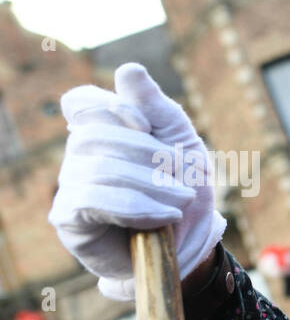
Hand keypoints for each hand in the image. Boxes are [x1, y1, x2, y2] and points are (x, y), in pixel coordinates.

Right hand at [49, 63, 224, 301]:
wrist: (190, 249)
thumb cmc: (185, 193)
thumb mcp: (184, 146)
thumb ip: (159, 109)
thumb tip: (129, 70)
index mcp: (100, 130)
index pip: (83, 102)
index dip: (119, 111)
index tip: (152, 131)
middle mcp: (77, 155)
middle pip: (96, 134)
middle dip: (150, 156)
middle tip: (186, 180)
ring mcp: (69, 186)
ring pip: (99, 169)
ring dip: (152, 186)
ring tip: (182, 202)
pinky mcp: (68, 220)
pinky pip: (91, 201)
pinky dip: (136, 207)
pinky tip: (164, 217)